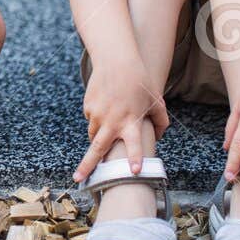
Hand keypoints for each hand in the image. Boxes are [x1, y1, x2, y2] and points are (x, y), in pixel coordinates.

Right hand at [73, 58, 167, 183]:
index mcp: (131, 121)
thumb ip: (160, 121)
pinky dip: (99, 119)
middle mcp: (112, 120)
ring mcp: (97, 114)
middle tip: (78, 180)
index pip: (134, 144)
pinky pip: (92, 120)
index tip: (134, 172)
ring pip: (95, 136)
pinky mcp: (89, 107)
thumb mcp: (156, 100)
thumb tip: (157, 137)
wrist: (115, 60)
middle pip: (97, 148)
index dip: (135, 158)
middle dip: (87, 166)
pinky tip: (107, 106)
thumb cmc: (139, 81)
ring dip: (100, 139)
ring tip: (110, 126)